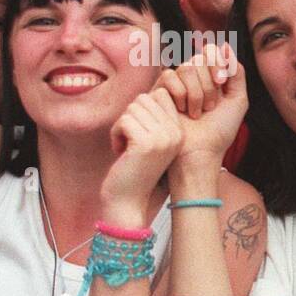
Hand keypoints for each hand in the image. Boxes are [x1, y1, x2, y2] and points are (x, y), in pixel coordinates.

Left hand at [101, 89, 184, 225]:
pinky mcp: (146, 144)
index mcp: (180, 131)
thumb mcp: (150, 140)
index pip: (159, 94)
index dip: (141, 110)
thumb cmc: (135, 170)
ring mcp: (163, 138)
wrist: (128, 202)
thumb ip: (153, 117)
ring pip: (132, 108)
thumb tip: (147, 92)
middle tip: (129, 141)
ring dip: (121, 126)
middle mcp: (176, 133)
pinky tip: (121, 152)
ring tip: (126, 147)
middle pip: (144, 99)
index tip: (139, 133)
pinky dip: (115, 134)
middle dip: (129, 117)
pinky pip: (124, 120)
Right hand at [155, 44, 248, 167]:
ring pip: (186, 67)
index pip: (211, 50)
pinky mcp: (160, 92)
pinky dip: (181, 95)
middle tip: (210, 106)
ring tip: (197, 113)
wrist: (200, 152)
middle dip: (209, 84)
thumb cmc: (219, 131)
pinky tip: (182, 111)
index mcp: (210, 76)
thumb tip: (224, 45)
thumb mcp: (237, 99)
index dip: (216, 61)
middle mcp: (192, 77)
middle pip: (199, 57)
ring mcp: (175, 84)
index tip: (221, 81)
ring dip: (197, 93)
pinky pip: (170, 76)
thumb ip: (236, 72)